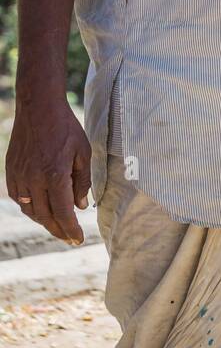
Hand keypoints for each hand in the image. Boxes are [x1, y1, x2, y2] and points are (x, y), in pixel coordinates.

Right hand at [5, 98, 90, 244]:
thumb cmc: (66, 128)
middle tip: (70, 238)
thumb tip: (80, 206)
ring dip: (44, 221)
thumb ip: (82, 182)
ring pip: (31, 210)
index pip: (63, 213)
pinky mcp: (11, 171)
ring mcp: (20, 176)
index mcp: (55, 175)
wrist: (38, 108)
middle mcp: (34, 179)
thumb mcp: (83, 153)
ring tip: (58, 225)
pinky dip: (31, 207)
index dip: (71, 230)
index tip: (78, 239)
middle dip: (59, 230)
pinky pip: (19, 198)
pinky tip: (41, 208)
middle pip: (45, 216)